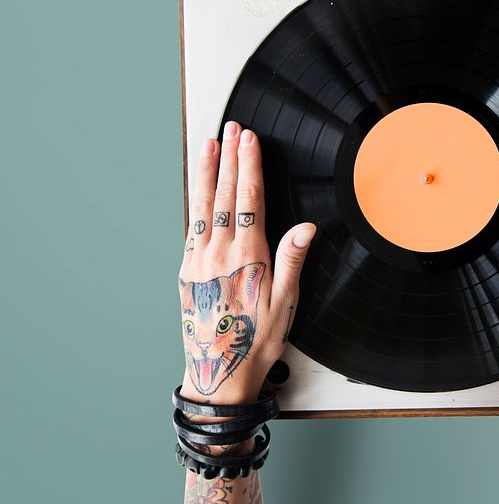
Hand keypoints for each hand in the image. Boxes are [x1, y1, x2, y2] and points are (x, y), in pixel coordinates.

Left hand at [178, 121, 315, 405]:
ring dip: (208, 173)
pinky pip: (192, 226)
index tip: (248, 139)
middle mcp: (218, 254)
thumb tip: (305, 227)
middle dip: (229, 158)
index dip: (249, 165)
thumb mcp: (285, 303)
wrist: (218, 374)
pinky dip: (197, 201)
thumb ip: (292, 260)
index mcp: (246, 258)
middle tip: (231, 129)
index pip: (248, 200)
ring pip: (203, 206)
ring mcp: (198, 261)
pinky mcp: (187, 271)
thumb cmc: (255, 342)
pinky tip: (200, 190)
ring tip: (210, 146)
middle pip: (225, 195)